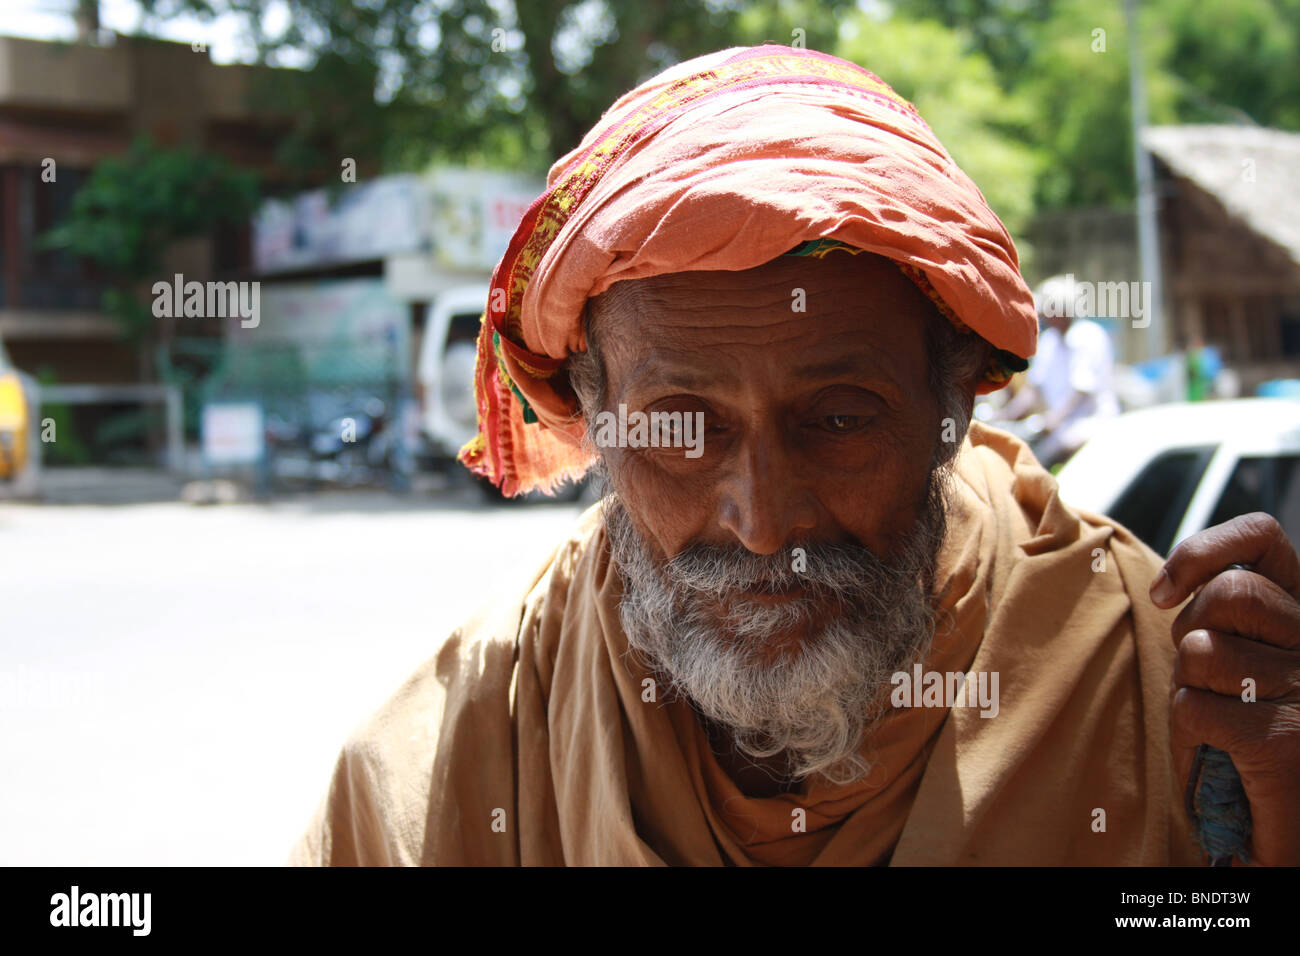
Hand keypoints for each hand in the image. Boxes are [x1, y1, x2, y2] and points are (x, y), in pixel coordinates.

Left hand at [1150, 512, 1299, 864]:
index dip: (1202, 549)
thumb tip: (1174, 584)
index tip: (1168, 592)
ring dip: (1189, 687)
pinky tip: (1219, 754)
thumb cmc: (1254, 733)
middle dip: (1189, 629)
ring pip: (1201, 649)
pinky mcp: (1284, 740)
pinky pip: (1191, 706)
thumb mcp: (1244, 658)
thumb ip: (1225, 614)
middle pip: (1227, 593)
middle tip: (1204, 674)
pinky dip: (1188, 734)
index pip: (1262, 539)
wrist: (1290, 826)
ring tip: (1220, 718)